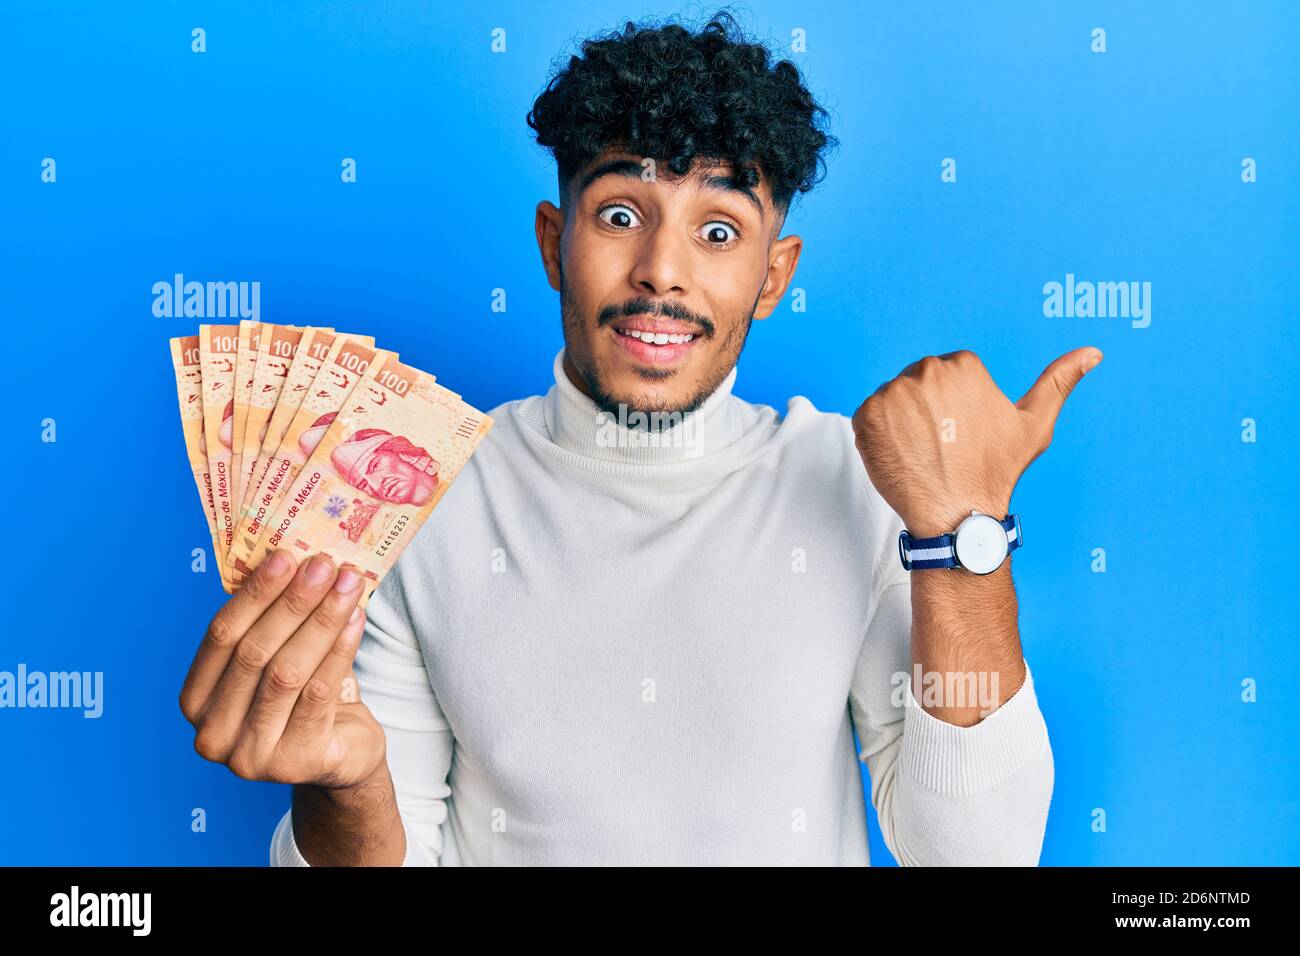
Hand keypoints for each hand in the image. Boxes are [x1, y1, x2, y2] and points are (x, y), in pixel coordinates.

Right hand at [179, 550, 386, 788]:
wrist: (340, 756)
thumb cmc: (304, 700)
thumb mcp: (276, 661)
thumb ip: (270, 623)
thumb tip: (293, 559)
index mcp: (195, 700)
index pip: (220, 636)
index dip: (254, 594)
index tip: (285, 557)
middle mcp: (213, 733)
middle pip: (254, 652)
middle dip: (293, 602)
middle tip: (323, 566)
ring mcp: (251, 755)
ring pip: (287, 672)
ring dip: (321, 620)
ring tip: (347, 586)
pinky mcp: (295, 762)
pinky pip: (318, 693)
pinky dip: (340, 650)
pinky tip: (355, 620)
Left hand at [851, 346, 1101, 535]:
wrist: (957, 515)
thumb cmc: (996, 471)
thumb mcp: (1034, 425)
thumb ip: (1059, 382)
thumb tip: (1093, 352)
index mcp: (963, 364)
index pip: (948, 376)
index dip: (954, 408)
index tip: (962, 435)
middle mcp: (925, 371)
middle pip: (918, 385)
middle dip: (927, 411)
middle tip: (943, 447)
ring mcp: (892, 393)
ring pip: (893, 402)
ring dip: (903, 424)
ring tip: (924, 454)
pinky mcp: (865, 417)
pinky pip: (868, 419)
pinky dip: (879, 437)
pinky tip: (902, 458)